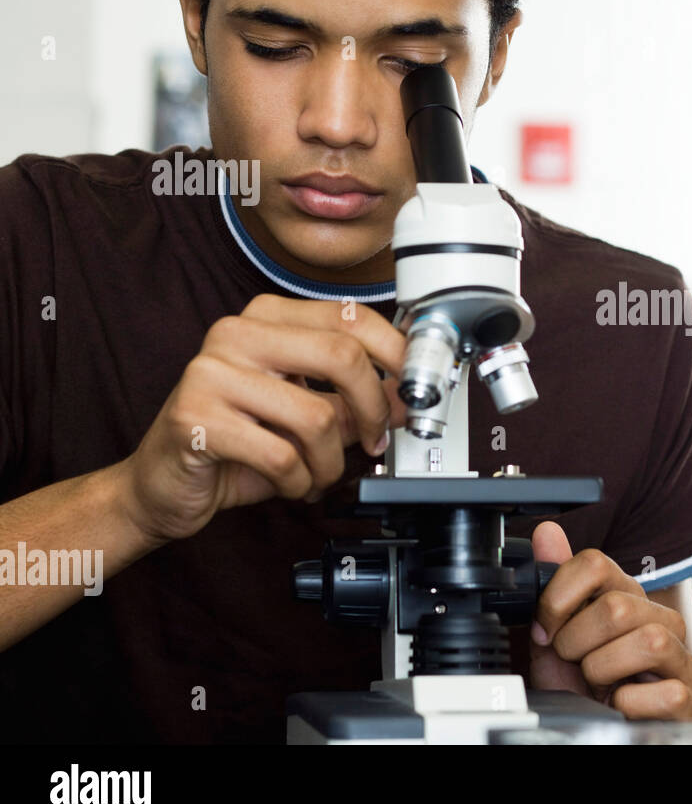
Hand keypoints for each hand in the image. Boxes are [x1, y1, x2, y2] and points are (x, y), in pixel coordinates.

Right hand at [120, 294, 407, 543]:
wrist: (161, 487)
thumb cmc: (234, 444)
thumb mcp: (304, 416)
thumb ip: (352, 401)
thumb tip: (408, 397)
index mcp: (265, 318)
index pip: (350, 317)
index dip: (396, 354)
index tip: (417, 387)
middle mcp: (235, 334)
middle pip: (341, 356)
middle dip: (374, 409)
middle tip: (374, 441)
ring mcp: (210, 372)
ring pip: (316, 415)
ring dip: (330, 462)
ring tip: (317, 473)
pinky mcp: (194, 418)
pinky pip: (282, 455)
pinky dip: (299, 482)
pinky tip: (288, 484)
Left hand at [529, 521, 691, 720]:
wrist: (600, 732)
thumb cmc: (583, 687)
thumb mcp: (557, 638)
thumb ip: (554, 588)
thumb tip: (546, 532)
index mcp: (627, 597)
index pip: (595, 564)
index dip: (558, 599)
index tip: (545, 630)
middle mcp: (660, 620)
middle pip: (617, 606)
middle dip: (578, 643)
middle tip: (574, 662)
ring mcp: (680, 659)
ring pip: (650, 642)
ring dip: (604, 670)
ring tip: (598, 683)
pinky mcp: (689, 700)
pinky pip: (667, 692)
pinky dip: (632, 703)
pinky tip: (620, 704)